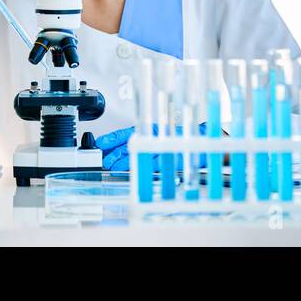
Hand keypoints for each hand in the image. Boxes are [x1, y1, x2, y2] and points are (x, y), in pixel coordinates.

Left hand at [94, 123, 209, 172]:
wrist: (201, 140)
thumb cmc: (175, 140)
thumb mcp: (153, 139)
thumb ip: (137, 145)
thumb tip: (115, 153)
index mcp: (147, 130)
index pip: (125, 133)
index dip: (111, 139)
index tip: (100, 144)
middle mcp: (153, 135)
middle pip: (130, 144)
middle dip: (116, 153)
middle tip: (105, 160)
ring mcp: (163, 144)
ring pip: (142, 152)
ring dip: (127, 161)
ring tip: (115, 168)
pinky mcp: (174, 154)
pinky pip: (159, 161)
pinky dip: (148, 166)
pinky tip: (139, 170)